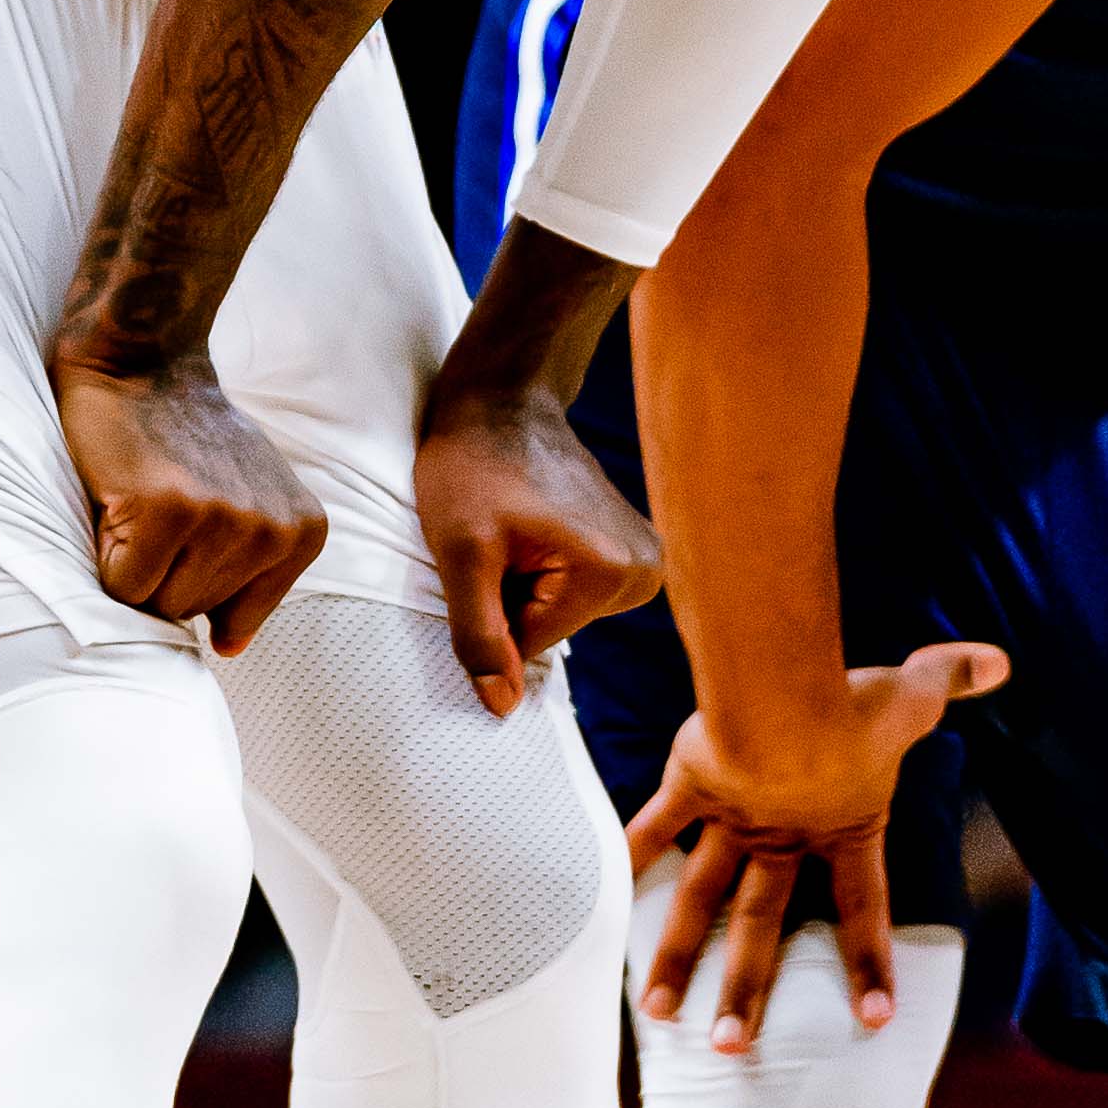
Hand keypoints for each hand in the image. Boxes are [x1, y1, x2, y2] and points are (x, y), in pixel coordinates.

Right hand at [53, 344, 328, 651]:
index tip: (190, 526)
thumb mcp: (250, 501)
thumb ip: (251, 573)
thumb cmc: (186, 441)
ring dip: (132, 563)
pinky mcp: (170, 509)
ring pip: (155, 604)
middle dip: (162, 571)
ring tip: (143, 502)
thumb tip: (229, 649)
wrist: (145, 363)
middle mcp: (273, 530)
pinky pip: (122, 585)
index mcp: (304, 533)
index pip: (235, 620)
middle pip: (191, 613)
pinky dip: (105, 554)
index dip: (191, 578)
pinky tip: (121, 500)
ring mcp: (224, 518)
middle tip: (161, 507)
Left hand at [414, 375, 660, 714]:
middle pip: (552, 632)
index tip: (486, 555)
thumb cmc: (471, 465)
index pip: (530, 646)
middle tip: (498, 539)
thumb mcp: (460, 552)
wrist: (503, 399)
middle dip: (512, 598)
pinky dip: (543, 574)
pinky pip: (574, 593)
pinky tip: (531, 529)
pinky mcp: (637, 552)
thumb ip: (479, 635)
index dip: (491, 609)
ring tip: (514, 530)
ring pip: (561, 615)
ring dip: (525, 586)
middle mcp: (646, 570)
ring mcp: (647, 560)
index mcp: (610, 571)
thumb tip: (502, 708)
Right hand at [624, 647, 1010, 1044]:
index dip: (869, 964)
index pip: (864, 910)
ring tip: (658, 1012)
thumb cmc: (855, 702)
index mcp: (843, 828)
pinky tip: (599, 904)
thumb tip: (1000, 659)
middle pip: (761, 926)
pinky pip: (653, 828)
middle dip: (746, 991)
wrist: (782, 701)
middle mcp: (785, 838)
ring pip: (700, 899)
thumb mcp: (914, 691)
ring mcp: (733, 820)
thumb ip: (951, 677)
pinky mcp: (692, 786)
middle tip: (731, 1049)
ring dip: (676, 956)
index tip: (873, 1022)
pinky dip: (627, 860)